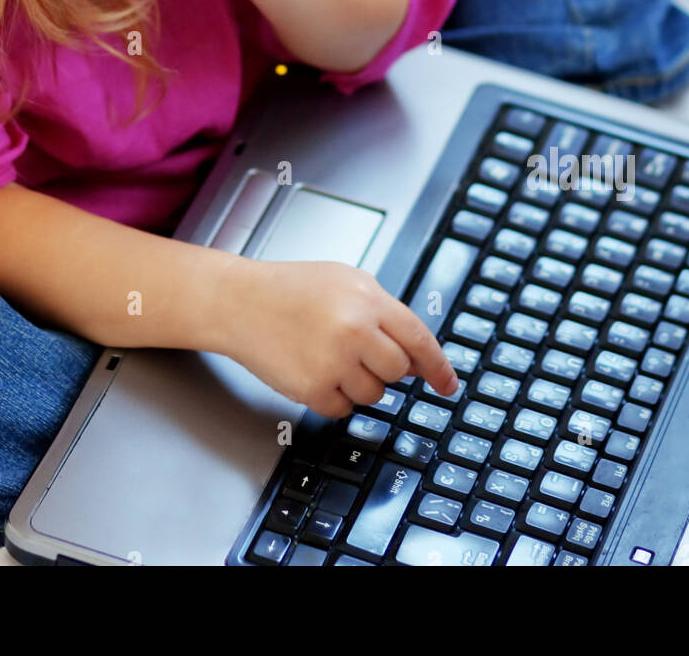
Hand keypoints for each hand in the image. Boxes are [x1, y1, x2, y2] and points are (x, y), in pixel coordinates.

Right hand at [218, 257, 459, 417]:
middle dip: (384, 367)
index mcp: (367, 299)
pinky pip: (343, 409)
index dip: (438, 367)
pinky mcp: (312, 389)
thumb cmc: (292, 288)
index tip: (448, 385)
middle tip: (360, 352)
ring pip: (373, 394)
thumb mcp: (346, 279)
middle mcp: (354, 331)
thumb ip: (384, 310)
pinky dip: (332, 395)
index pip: (419, 339)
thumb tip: (415, 353)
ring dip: (358, 382)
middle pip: (397, 372)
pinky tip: (313, 368)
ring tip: (328, 354)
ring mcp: (333, 362)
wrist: (240, 301)